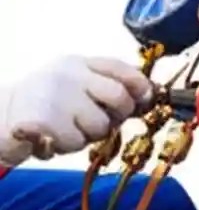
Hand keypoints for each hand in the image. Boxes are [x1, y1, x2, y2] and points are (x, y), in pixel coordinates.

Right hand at [0, 56, 152, 165]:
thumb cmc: (41, 106)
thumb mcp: (71, 86)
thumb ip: (102, 87)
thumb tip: (146, 97)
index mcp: (77, 63)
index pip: (119, 67)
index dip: (139, 84)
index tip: (144, 99)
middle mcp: (69, 74)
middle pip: (119, 96)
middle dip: (118, 115)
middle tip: (98, 123)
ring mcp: (58, 94)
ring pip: (100, 125)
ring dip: (87, 136)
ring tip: (65, 130)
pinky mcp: (45, 118)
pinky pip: (77, 141)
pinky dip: (67, 146)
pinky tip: (51, 139)